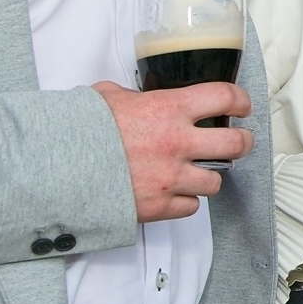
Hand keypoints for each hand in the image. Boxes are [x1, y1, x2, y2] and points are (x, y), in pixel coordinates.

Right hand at [93, 81, 253, 221]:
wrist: (59, 169)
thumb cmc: (80, 131)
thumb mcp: (107, 97)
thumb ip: (133, 97)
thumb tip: (137, 98)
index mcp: (169, 109)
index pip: (225, 97)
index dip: (241, 100)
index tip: (241, 106)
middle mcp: (178, 143)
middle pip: (236, 144)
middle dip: (243, 141)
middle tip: (239, 141)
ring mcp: (172, 178)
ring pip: (216, 182)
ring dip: (208, 175)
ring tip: (196, 171)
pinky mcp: (160, 206)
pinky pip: (191, 207)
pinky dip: (185, 201)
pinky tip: (172, 192)